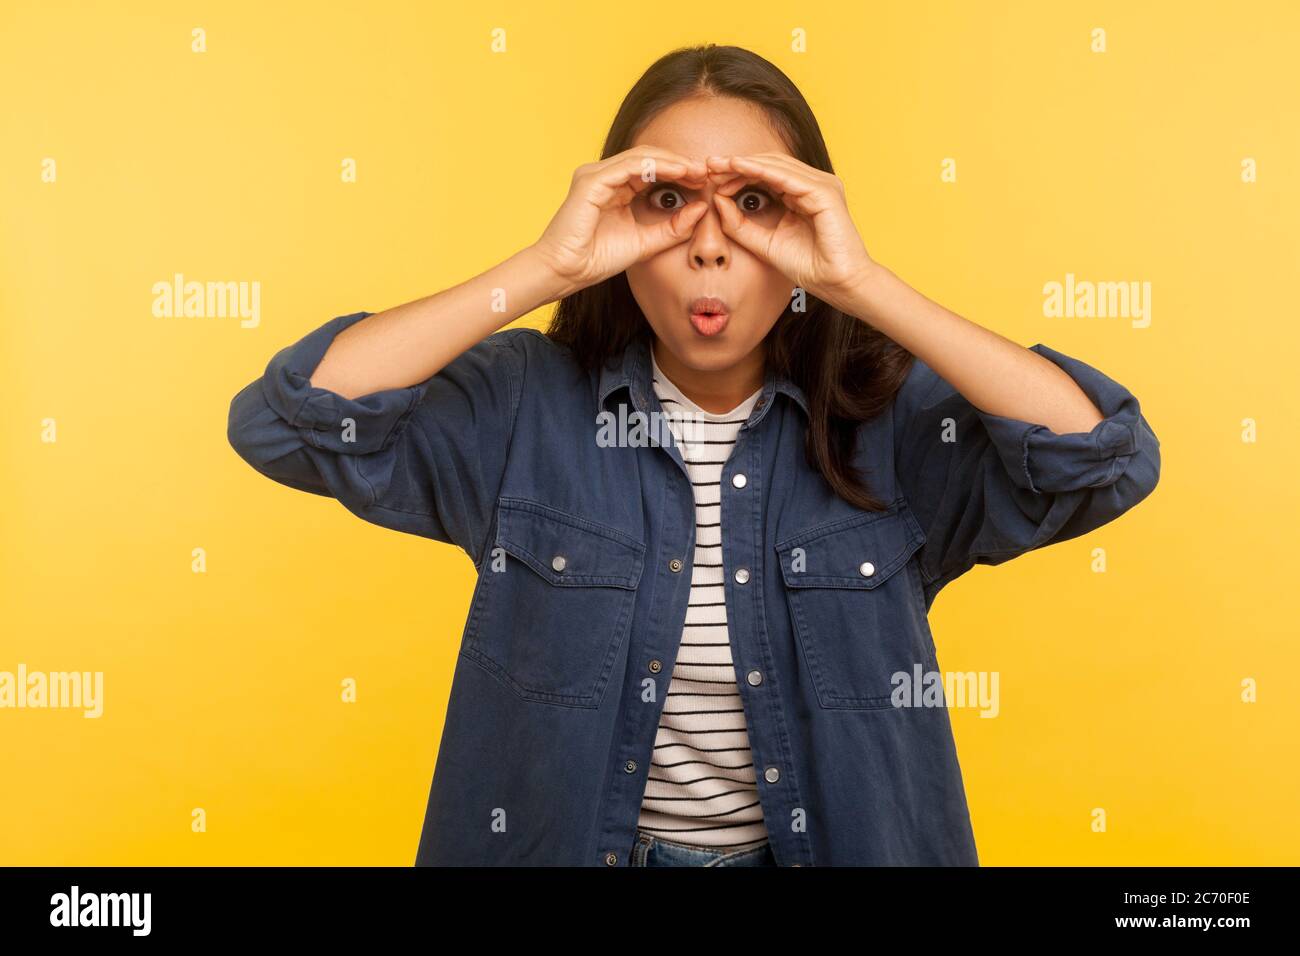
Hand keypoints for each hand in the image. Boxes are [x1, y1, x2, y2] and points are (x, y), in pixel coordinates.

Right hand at [531, 146, 710, 294]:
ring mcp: (595, 175)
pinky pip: (630, 166)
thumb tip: (701, 209)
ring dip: (672, 162)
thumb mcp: (646, 243)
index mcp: (614, 188)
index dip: (680, 173)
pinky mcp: (591, 180)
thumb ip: (673, 228)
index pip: (652, 170)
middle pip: (649, 158)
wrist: (566, 272)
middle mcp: (604, 176)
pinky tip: (678, 172)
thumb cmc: (597, 259)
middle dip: (679, 163)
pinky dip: (657, 166)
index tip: (704, 182)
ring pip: (642, 157)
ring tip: (696, 170)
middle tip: (706, 171)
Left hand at [705, 153, 877, 309]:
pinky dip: (761, 170)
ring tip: (718, 165)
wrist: (838, 284)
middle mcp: (813, 185)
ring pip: (776, 165)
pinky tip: (739, 168)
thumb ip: (740, 225)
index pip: (766, 175)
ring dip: (745, 164)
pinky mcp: (825, 193)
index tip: (710, 176)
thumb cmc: (809, 267)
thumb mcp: (764, 244)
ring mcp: (822, 185)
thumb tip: (717, 200)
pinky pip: (787, 176)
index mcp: (802, 195)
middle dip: (737, 164)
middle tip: (708, 164)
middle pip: (769, 165)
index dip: (737, 173)